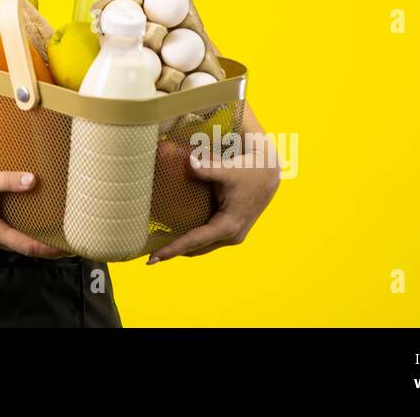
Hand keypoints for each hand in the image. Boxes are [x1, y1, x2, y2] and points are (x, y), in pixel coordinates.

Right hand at [0, 161, 67, 258]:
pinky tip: (23, 222)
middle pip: (18, 247)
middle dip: (41, 246)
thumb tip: (33, 180)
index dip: (47, 249)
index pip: (25, 246)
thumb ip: (9, 181)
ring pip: (8, 242)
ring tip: (48, 232)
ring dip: (27, 239)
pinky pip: (0, 236)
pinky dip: (14, 232)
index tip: (66, 249)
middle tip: (63, 240)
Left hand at [145, 139, 279, 263]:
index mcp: (228, 226)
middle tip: (150, 255)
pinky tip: (177, 233)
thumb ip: (207, 168)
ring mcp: (233, 234)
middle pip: (196, 249)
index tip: (153, 258)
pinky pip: (208, 238)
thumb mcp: (227, 170)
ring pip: (203, 246)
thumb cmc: (248, 171)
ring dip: (184, 247)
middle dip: (174, 252)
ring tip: (160, 246)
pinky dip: (193, 239)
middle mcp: (231, 236)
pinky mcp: (232, 228)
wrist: (269, 173)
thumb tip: (188, 161)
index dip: (173, 249)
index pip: (195, 241)